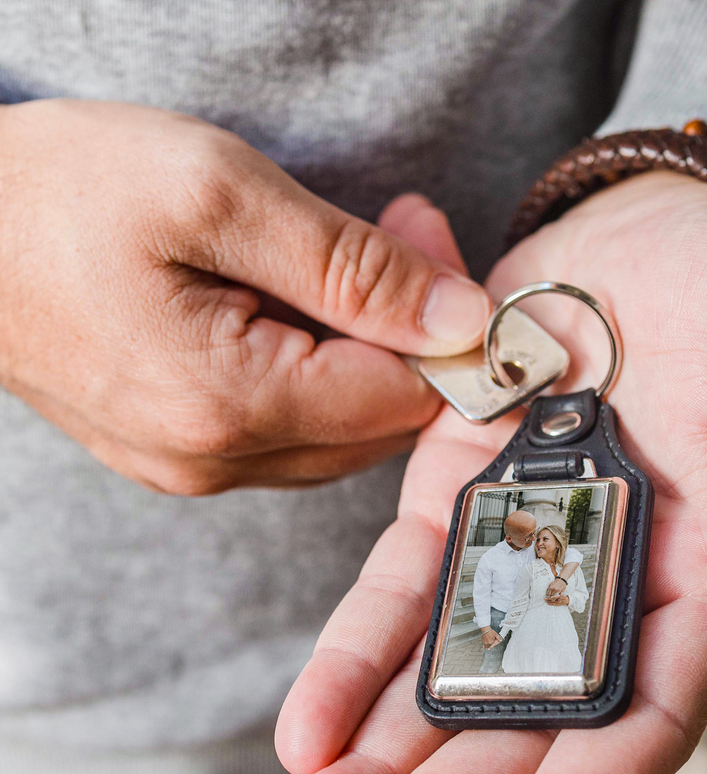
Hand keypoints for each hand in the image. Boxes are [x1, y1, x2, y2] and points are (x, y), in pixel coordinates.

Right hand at [0, 99, 489, 492]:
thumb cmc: (65, 195)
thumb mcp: (222, 196)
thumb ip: (355, 268)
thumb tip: (461, 320)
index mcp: (232, 405)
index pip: (404, 396)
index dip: (441, 324)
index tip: (429, 240)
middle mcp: (216, 460)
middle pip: (379, 421)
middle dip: (410, 332)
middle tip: (397, 234)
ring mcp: (196, 466)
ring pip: (341, 430)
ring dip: (366, 348)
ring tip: (341, 259)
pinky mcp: (183, 451)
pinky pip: (292, 429)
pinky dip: (319, 369)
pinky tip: (297, 304)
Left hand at [269, 177, 706, 773]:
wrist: (638, 232)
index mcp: (703, 578)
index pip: (643, 720)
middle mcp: (608, 588)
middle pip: (523, 727)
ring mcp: (520, 551)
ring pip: (446, 680)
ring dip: (377, 763)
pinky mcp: (453, 503)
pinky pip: (400, 597)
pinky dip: (356, 661)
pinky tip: (306, 731)